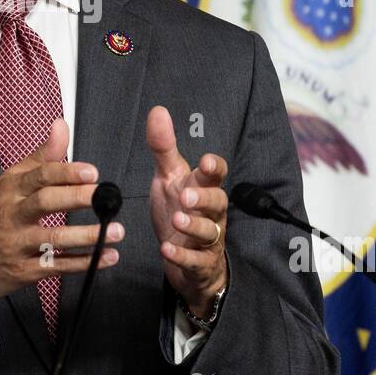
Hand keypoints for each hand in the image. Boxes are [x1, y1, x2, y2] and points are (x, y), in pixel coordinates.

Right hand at [0, 118, 124, 300]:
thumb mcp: (11, 181)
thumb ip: (42, 156)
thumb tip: (62, 125)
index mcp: (11, 189)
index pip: (40, 176)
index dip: (67, 173)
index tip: (93, 172)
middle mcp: (12, 215)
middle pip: (45, 203)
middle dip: (76, 198)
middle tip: (104, 197)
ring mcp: (16, 244)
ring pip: (53, 238)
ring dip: (87, 236)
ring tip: (116, 232)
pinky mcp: (23, 271)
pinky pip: (57, 266)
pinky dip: (83, 262)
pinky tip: (107, 257)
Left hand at [146, 106, 227, 317]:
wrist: (187, 259)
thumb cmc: (180, 211)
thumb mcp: (169, 178)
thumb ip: (163, 147)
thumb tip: (157, 111)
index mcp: (204, 188)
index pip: (217, 175)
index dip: (215, 168)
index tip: (206, 162)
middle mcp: (211, 213)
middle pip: (218, 202)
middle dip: (204, 198)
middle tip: (186, 195)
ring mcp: (208, 240)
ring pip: (209, 231)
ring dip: (194, 225)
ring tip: (177, 220)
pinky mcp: (200, 263)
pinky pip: (195, 260)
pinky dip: (181, 255)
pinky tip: (166, 249)